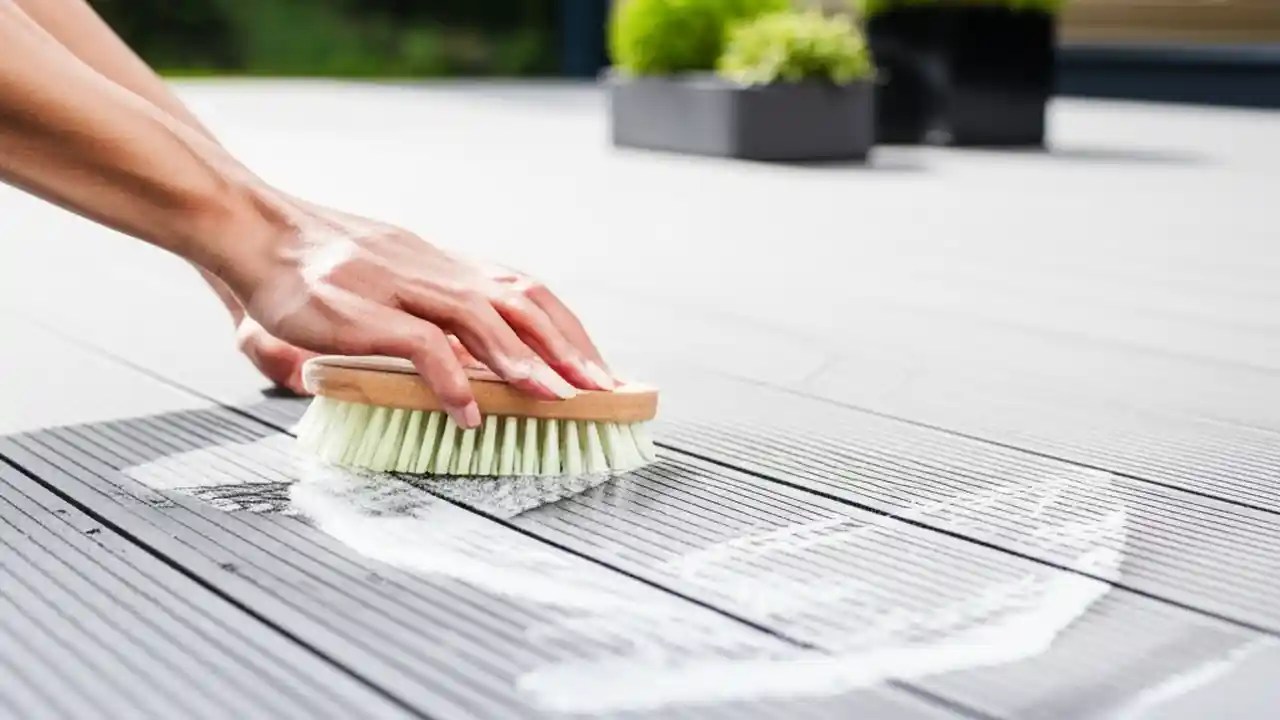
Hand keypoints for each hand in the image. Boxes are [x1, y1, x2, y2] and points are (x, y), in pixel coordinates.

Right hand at [228, 202, 615, 427]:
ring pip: (482, 318)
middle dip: (568, 345)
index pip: (522, 288)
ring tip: (560, 399)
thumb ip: (400, 336)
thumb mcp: (368, 293)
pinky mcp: (360, 310)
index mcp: (439, 264)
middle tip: (604, 386)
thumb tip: (425, 382)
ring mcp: (397, 286)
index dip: (565, 327)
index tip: (593, 364)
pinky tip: (470, 413)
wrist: (245, 229)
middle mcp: (430, 269)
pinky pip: (421, 345)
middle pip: (521, 298)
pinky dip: (453, 380)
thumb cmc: (301, 268)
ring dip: (527, 361)